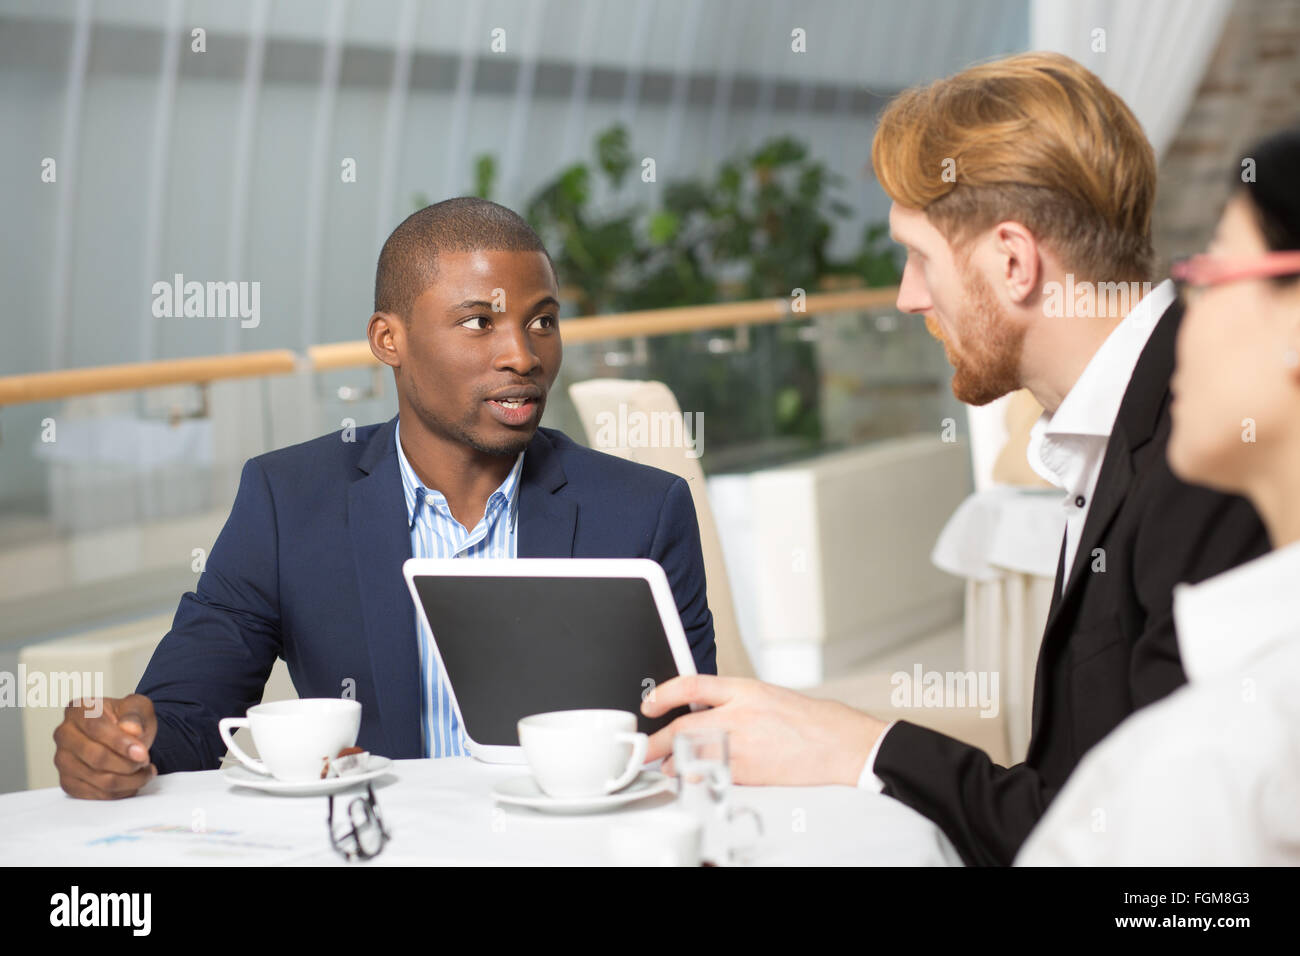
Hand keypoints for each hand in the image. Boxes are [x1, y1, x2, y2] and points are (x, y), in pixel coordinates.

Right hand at [53, 694, 157, 798]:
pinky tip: (133, 782)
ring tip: (145, 771)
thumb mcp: (137, 706)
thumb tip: (131, 729)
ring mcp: (63, 760)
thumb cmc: (128, 718)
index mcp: (78, 709)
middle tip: (146, 761)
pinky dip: (120, 792)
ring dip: (129, 780)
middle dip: (127, 764)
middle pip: (96, 758)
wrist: (125, 734)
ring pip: (98, 779)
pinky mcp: (68, 782)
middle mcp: (64, 734)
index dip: (120, 743)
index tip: (142, 753)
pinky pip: (95, 795)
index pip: (96, 728)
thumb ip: (134, 715)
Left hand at [641, 675, 887, 786]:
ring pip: (692, 752)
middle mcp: (741, 714)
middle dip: (657, 739)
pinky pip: (712, 774)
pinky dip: (696, 776)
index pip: (693, 684)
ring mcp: (744, 743)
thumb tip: (702, 708)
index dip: (664, 693)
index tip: (650, 704)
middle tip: (644, 747)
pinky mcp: (751, 770)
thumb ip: (734, 700)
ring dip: (673, 761)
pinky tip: (691, 777)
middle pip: (684, 724)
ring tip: (666, 764)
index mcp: (745, 689)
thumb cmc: (809, 721)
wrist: (840, 743)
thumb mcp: (767, 696)